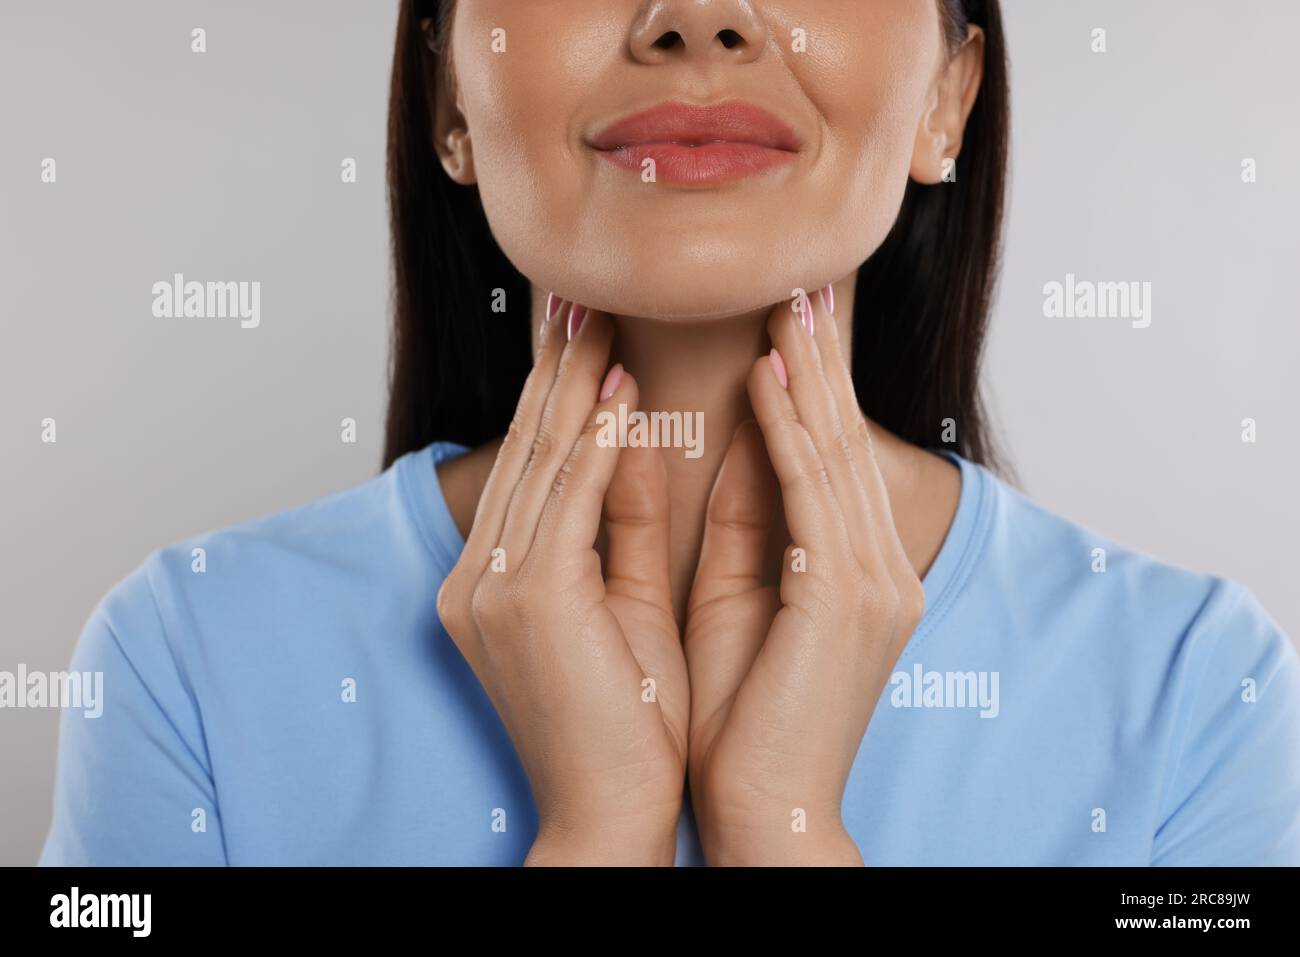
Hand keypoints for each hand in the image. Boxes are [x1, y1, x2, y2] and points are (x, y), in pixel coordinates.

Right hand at [436, 303, 686, 864]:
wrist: (612, 815)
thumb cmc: (626, 719)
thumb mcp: (622, 600)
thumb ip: (620, 518)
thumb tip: (630, 434)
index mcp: (495, 579)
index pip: (533, 465)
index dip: (559, 394)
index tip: (586, 333)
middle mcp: (477, 576)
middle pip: (527, 449)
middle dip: (558, 369)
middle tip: (583, 295)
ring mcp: (490, 588)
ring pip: (541, 462)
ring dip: (576, 385)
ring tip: (603, 317)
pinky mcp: (524, 602)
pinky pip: (565, 501)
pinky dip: (592, 444)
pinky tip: (616, 391)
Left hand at [684, 291, 925, 865]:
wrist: (764, 813)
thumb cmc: (740, 716)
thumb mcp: (741, 599)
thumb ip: (747, 521)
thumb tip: (732, 442)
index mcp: (858, 571)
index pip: (829, 458)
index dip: (811, 386)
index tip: (784, 324)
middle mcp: (881, 569)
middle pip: (841, 441)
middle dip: (819, 360)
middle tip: (799, 282)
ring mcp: (876, 584)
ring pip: (833, 455)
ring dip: (807, 374)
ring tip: (787, 304)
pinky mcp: (850, 602)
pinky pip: (812, 497)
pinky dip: (788, 433)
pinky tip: (769, 379)